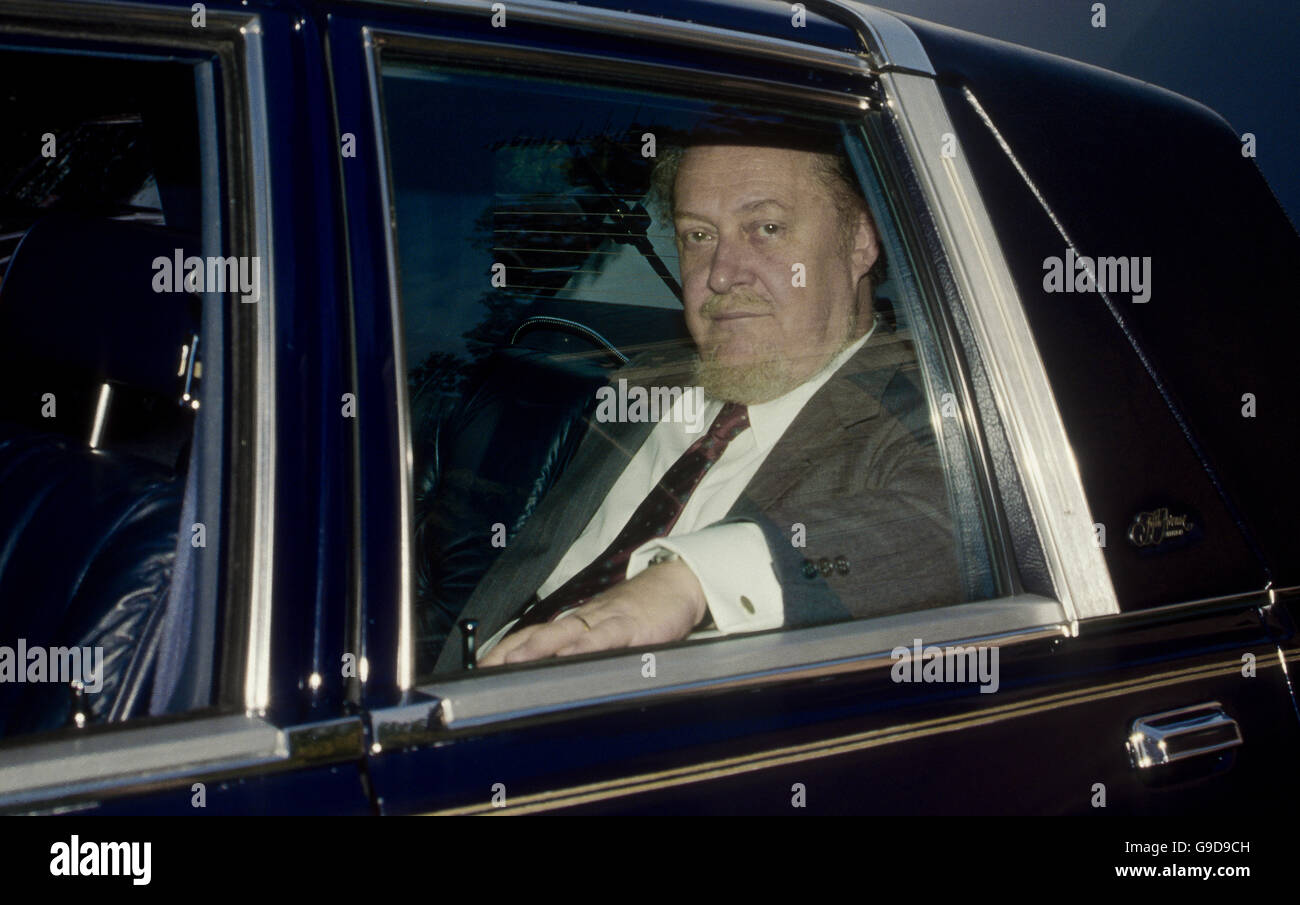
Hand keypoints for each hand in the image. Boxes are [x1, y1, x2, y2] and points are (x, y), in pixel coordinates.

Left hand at [478, 559, 707, 666]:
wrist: (676, 584)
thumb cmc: (639, 611)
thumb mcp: (606, 630)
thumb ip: (583, 648)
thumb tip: (553, 673)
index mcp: (575, 623)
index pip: (530, 635)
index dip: (503, 651)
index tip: (478, 669)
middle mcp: (583, 620)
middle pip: (538, 634)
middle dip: (509, 653)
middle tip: (483, 671)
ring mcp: (606, 621)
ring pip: (565, 633)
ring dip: (537, 647)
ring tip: (514, 662)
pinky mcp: (632, 627)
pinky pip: (604, 637)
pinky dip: (585, 647)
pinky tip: (571, 657)